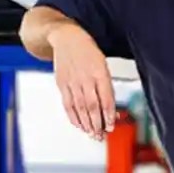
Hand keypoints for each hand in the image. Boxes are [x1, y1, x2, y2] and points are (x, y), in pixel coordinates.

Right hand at [49, 24, 116, 138]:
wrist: (66, 38)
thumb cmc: (87, 50)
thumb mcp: (102, 64)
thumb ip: (106, 85)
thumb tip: (110, 107)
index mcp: (99, 71)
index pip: (106, 98)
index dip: (109, 114)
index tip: (111, 125)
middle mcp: (85, 78)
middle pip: (92, 106)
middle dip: (98, 124)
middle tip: (102, 135)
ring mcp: (72, 82)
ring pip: (80, 108)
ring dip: (87, 124)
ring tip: (92, 134)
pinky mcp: (62, 84)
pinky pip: (68, 105)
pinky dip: (73, 117)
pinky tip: (79, 125)